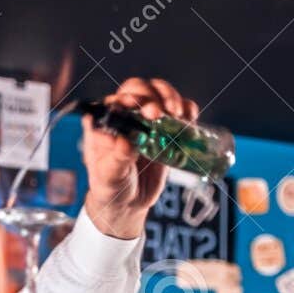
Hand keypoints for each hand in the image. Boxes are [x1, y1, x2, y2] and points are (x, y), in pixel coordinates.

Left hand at [81, 76, 199, 239]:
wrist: (129, 203)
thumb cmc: (111, 188)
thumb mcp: (109, 177)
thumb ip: (116, 159)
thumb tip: (126, 141)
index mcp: (104, 123)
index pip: (116, 100)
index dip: (128, 98)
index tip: (138, 106)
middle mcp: (125, 115)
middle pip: (139, 89)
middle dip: (152, 96)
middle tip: (159, 114)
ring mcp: (146, 120)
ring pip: (159, 92)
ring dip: (171, 97)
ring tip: (177, 114)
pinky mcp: (165, 128)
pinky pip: (179, 110)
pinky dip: (187, 109)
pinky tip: (189, 118)